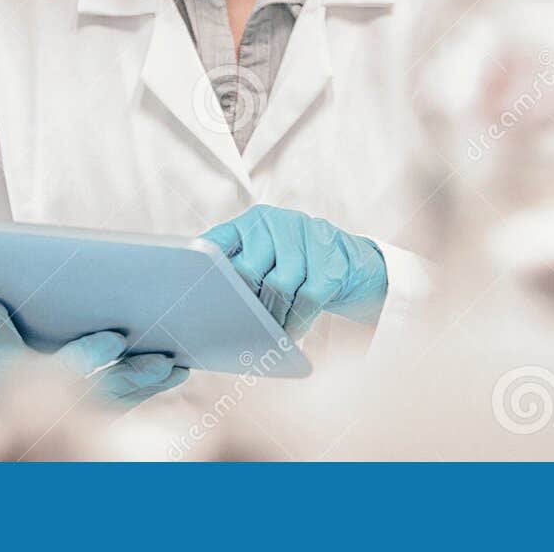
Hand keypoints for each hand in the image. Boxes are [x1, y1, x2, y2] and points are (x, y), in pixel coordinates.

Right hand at [0, 297, 189, 410]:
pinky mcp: (115, 406)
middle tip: (163, 361)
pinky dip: (158, 386)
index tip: (115, 338)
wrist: (25, 424)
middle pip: (111, 382)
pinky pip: (139, 397)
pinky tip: (179, 369)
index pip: (74, 364)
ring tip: (177, 366)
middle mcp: (77, 396)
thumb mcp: (5, 361)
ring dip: (154, 381)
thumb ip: (0, 334)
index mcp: (50, 380)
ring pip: (131, 392)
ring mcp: (99, 404)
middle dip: (136, 371)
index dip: (92, 352)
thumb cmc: (19, 384)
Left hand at [199, 205, 387, 336]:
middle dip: (246, 306)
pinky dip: (298, 321)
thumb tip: (199, 302)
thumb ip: (237, 271)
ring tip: (273, 332)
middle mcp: (277, 221)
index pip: (217, 243)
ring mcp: (308, 235)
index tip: (198, 299)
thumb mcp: (266, 261)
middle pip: (247, 270)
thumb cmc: (298, 270)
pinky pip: (308, 297)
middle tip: (247, 326)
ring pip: (279, 285)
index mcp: (252, 222)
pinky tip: (294, 331)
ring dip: (274, 317)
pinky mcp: (333, 258)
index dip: (205, 272)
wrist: (354, 265)